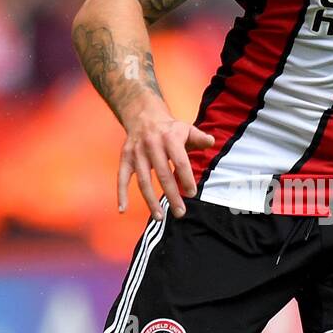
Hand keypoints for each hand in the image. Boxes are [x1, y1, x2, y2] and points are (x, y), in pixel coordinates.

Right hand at [118, 96, 214, 218]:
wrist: (143, 116)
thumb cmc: (169, 129)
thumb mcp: (186, 129)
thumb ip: (199, 138)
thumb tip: (211, 141)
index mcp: (169, 138)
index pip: (180, 162)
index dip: (186, 179)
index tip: (192, 193)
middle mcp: (151, 145)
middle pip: (162, 174)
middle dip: (172, 195)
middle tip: (180, 212)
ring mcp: (137, 153)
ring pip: (143, 181)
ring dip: (150, 201)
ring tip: (160, 217)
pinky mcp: (125, 158)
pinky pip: (122, 178)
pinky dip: (121, 194)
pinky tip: (122, 210)